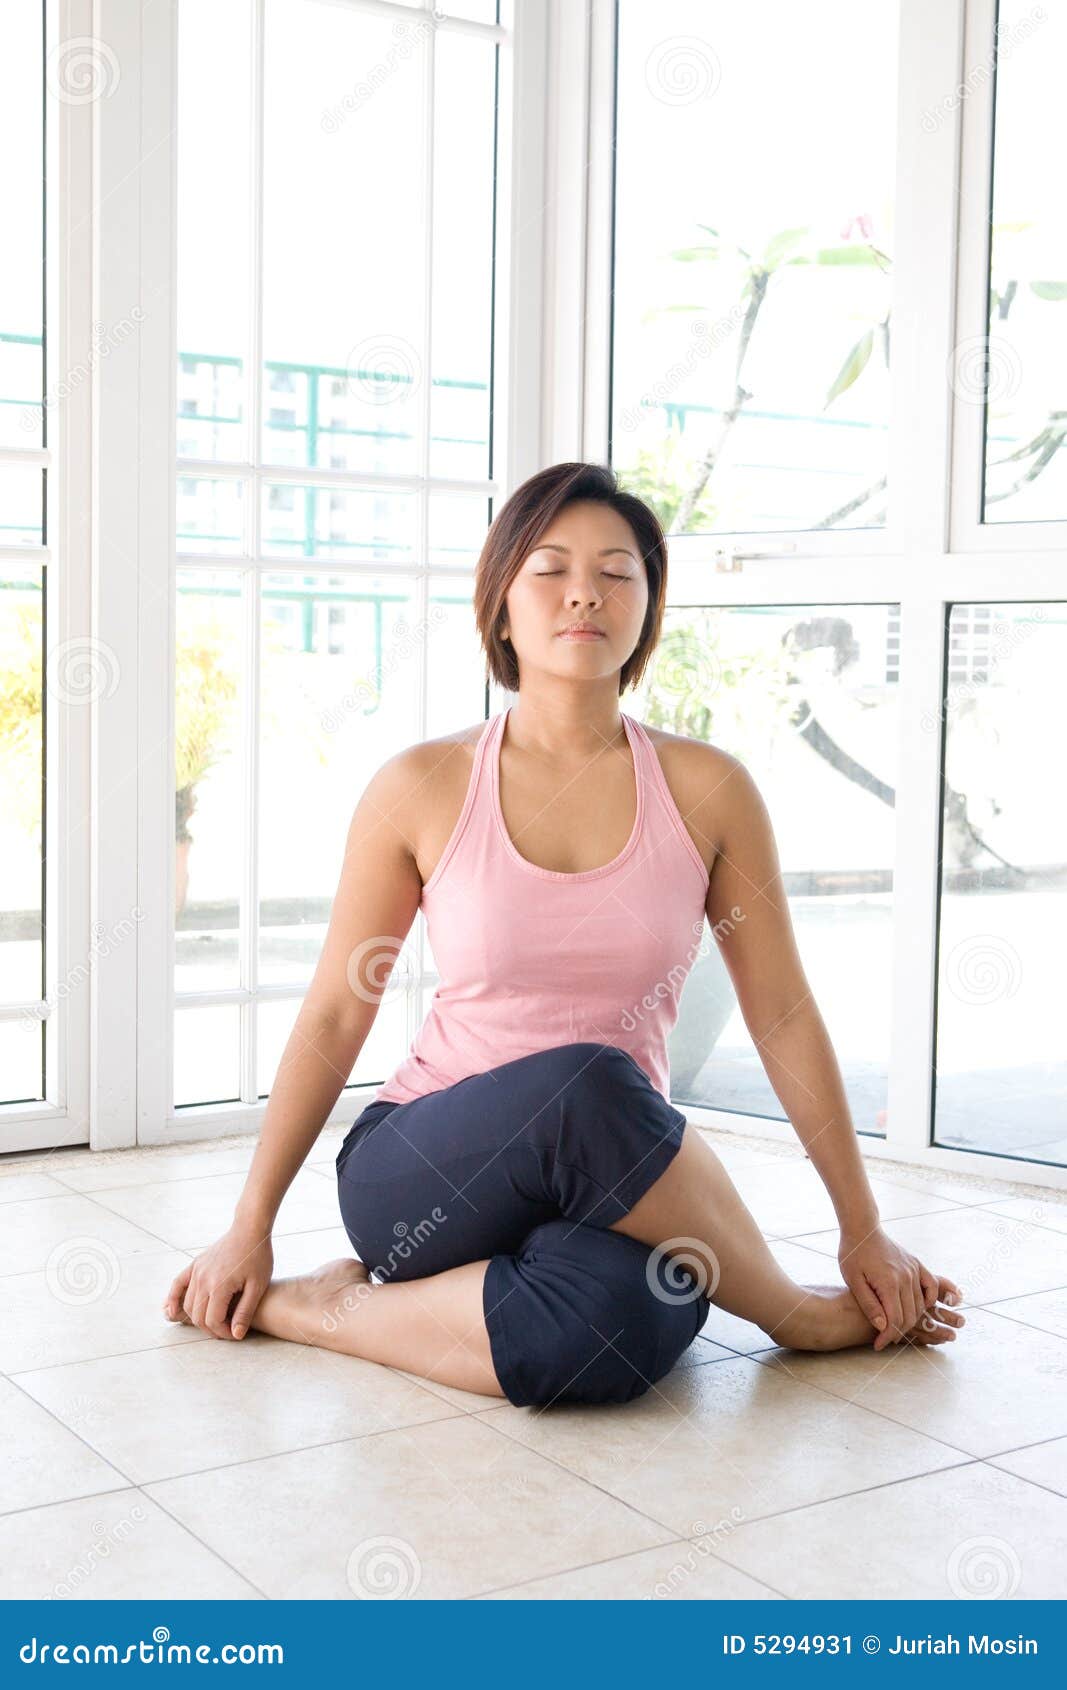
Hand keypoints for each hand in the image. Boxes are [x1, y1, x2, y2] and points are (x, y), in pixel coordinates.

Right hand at [163, 1224, 273, 1339]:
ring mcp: (196, 1271)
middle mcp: (203, 1279)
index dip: (223, 1333)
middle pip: (198, 1317)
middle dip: (211, 1329)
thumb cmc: (257, 1257)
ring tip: (215, 1321)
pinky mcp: (194, 1264)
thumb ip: (245, 1312)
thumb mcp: (257, 1286)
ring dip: (198, 1318)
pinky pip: (177, 1285)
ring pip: (188, 1305)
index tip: (236, 1333)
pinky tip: (171, 1311)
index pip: (213, 1321)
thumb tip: (236, 1335)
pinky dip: (172, 1300)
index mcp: (219, 1286)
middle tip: (227, 1330)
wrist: (249, 1230)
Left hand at [837, 1223, 962, 1351]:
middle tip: (885, 1339)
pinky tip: (919, 1309)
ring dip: (911, 1320)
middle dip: (899, 1332)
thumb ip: (868, 1304)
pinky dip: (928, 1301)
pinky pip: (930, 1286)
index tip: (878, 1345)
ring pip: (920, 1305)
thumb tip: (881, 1327)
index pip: (895, 1320)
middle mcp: (906, 1277)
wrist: (862, 1229)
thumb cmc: (853, 1254)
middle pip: (910, 1316)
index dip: (887, 1336)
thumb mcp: (853, 1280)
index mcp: (889, 1283)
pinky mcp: (917, 1264)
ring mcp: (914, 1270)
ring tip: (897, 1327)